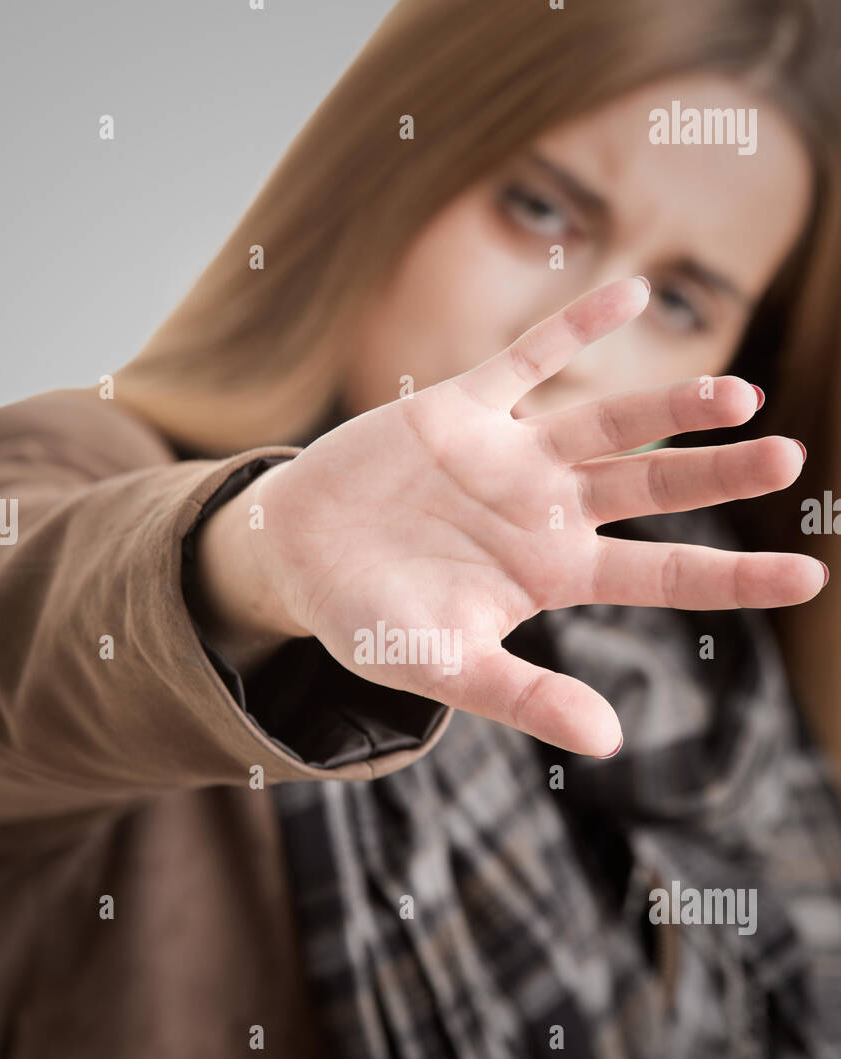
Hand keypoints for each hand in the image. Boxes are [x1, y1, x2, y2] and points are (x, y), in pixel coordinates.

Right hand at [196, 277, 821, 756]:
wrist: (293, 557)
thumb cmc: (367, 622)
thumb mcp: (441, 669)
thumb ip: (523, 696)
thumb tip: (609, 743)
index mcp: (550, 575)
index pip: (662, 576)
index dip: (735, 576)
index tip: (808, 576)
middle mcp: (546, 511)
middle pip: (654, 489)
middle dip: (720, 475)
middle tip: (791, 456)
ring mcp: (509, 456)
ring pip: (609, 423)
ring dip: (670, 407)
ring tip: (739, 394)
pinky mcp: (461, 408)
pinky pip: (529, 357)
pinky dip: (577, 326)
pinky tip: (632, 291)